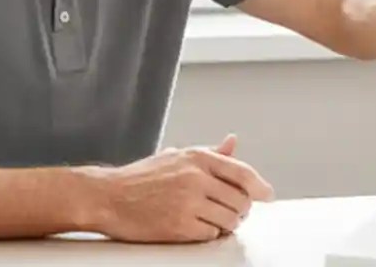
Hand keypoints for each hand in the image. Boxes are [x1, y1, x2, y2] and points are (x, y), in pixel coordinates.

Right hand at [88, 134, 273, 242]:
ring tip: (216, 220)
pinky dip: (210, 233)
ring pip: (229, 218)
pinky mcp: (179, 225)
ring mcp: (188, 202)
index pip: (242, 172)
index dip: (259, 186)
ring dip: (227, 223)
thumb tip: (233, 142)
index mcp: (197, 158)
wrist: (107, 196)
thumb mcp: (177, 156)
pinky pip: (211, 234)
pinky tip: (198, 227)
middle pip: (240, 199)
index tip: (267, 194)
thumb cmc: (140, 177)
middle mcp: (196, 178)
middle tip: (233, 212)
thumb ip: (209, 153)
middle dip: (241, 209)